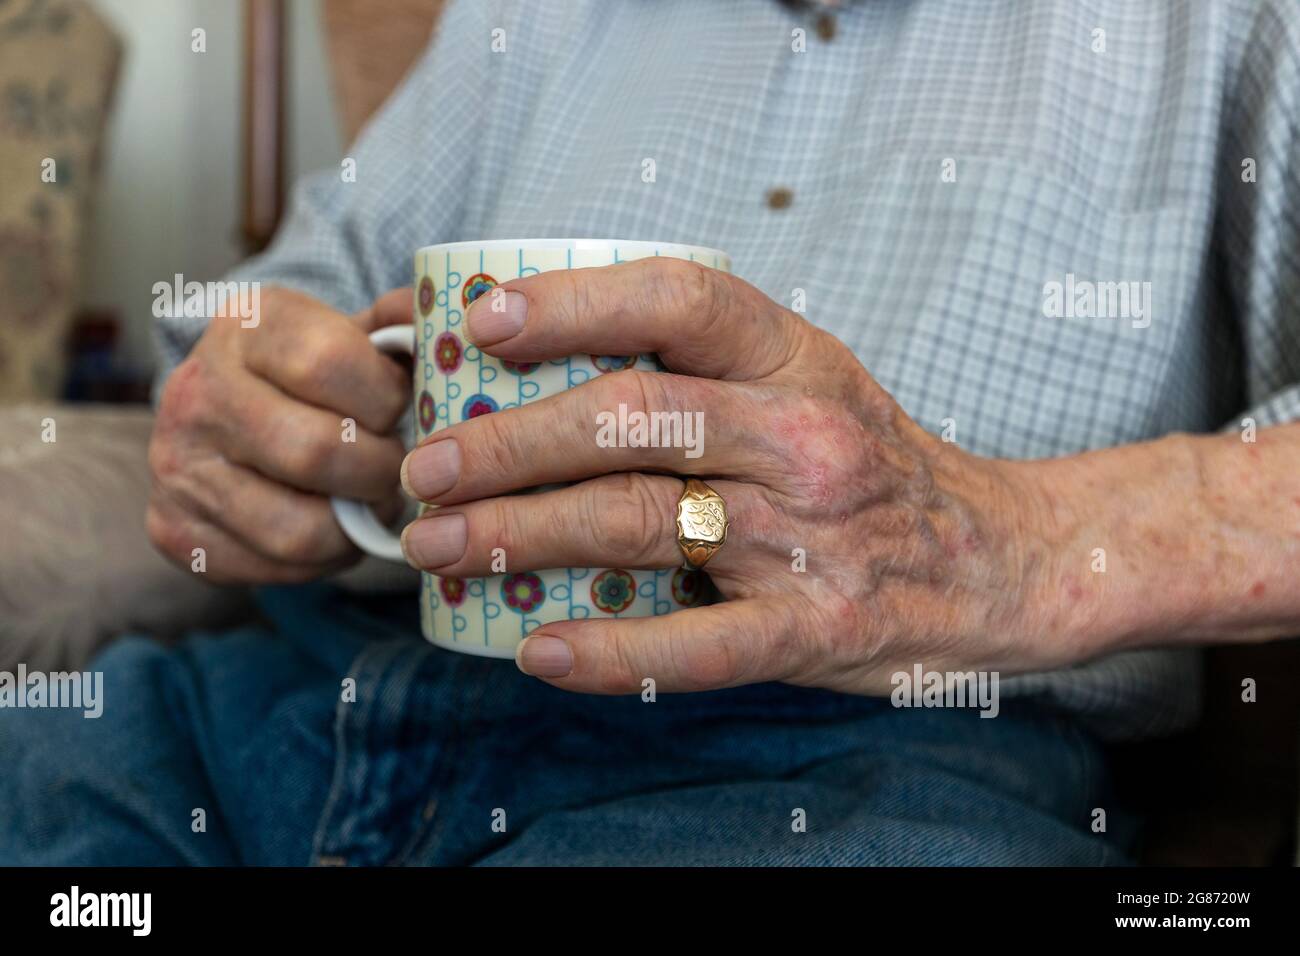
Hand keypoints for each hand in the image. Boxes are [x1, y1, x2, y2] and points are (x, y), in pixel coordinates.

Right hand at [148, 287, 409, 582]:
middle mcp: (197, 391)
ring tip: (365, 500)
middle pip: (316, 452)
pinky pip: (276, 567)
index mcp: (247, 325)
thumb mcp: (349, 331)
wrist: (219, 417)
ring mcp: (177, 465)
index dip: (385, 398)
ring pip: (299, 528)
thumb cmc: (307, 377)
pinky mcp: (177, 531)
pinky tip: (329, 527)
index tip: (397, 408)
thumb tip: (454, 331)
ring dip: (354, 525)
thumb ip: (405, 329)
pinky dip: (322, 559)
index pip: (329, 362)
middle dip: (380, 470)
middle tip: (395, 468)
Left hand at [399, 258, 1063, 693]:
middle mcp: (802, 436)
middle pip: (632, 421)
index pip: (678, 300)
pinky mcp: (816, 628)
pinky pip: (698, 647)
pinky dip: (609, 656)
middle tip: (425, 473)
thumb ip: (704, 373)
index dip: (575, 302)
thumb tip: (544, 373)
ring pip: (642, 523)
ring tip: (442, 550)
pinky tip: (537, 654)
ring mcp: (810, 537)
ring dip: (524, 536)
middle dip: (509, 445)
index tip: (485, 324)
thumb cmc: (874, 464)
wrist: (998, 560)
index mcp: (795, 359)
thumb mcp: (808, 384)